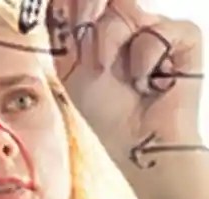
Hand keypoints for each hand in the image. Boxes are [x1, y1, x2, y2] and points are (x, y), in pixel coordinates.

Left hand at [50, 0, 203, 159]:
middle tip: (80, 44)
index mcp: (97, 24)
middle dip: (85, 11)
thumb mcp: (68, 68)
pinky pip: (157, 32)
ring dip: (109, 46)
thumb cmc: (102, 110)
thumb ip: (63, 31)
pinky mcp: (184, 36)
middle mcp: (127, 19)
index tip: (60, 14)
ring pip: (124, 12)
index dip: (70, 1)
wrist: (135, 141)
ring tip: (117, 78)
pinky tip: (147, 83)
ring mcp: (155, 25)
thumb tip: (57, 1)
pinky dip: (144, 62)